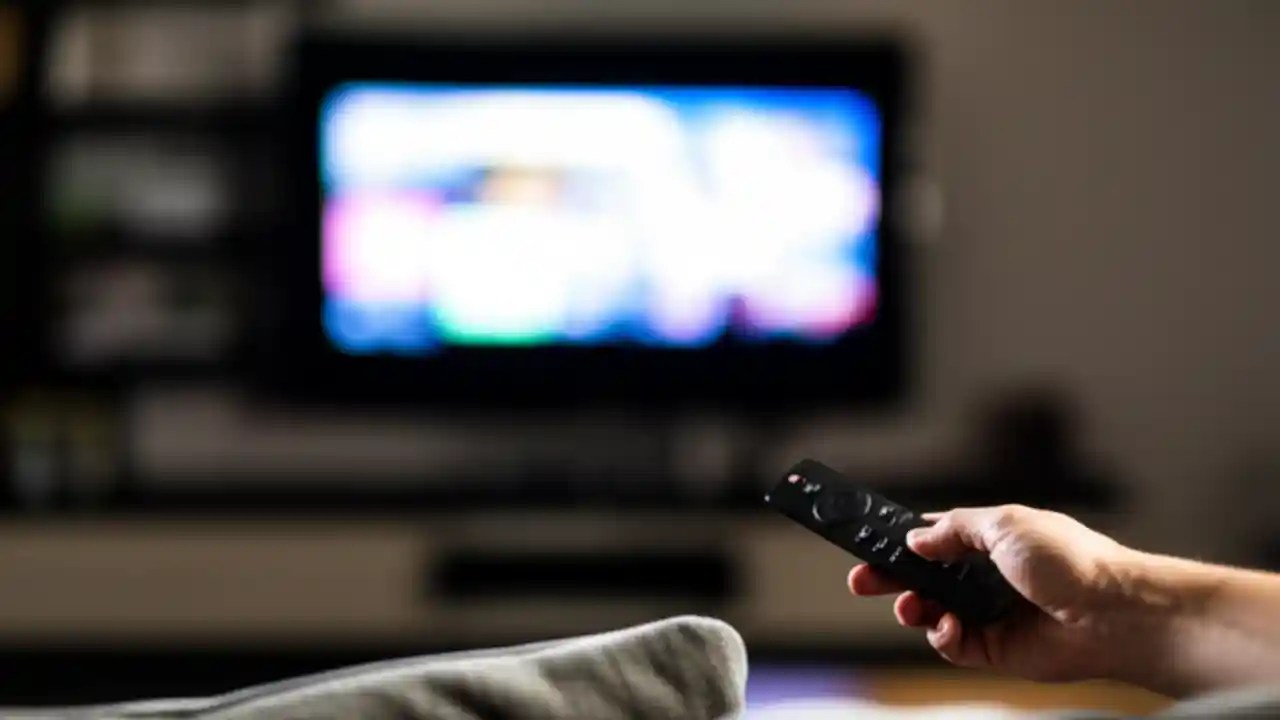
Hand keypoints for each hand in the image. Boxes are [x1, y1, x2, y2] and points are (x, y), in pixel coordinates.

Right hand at [848, 505, 1136, 682]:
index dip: (900, 540)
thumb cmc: (1071, 560)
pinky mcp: (996, 647)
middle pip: (923, 576)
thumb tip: (917, 539)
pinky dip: (942, 636)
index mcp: (988, 538)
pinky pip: (953, 644)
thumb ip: (955, 529)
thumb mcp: (1005, 523)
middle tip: (860, 581)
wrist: (1113, 614)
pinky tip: (947, 627)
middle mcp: (986, 575)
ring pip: (932, 611)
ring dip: (913, 608)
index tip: (868, 541)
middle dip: (889, 577)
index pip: (933, 537)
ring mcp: (989, 612)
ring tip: (910, 607)